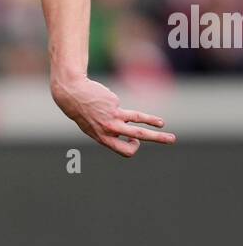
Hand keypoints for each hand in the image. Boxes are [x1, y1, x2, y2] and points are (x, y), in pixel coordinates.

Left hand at [50, 75, 175, 157]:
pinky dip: (134, 112)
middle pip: (138, 139)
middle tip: (172, 140)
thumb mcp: (94, 126)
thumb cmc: (84, 112)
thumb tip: (127, 133)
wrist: (73, 95)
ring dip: (155, 125)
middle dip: (156, 139)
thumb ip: (110, 131)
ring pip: (138, 125)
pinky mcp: (115, 106)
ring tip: (164, 125)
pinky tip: (126, 109)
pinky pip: (130, 111)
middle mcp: (109, 131)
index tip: (135, 140)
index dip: (133, 147)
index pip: (125, 150)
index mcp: (103, 139)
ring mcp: (112, 119)